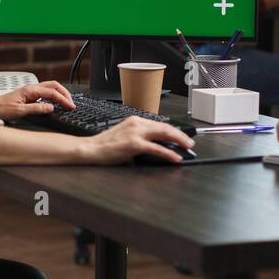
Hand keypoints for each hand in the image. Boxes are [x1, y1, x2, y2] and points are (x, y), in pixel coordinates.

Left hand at [0, 80, 74, 120]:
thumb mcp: (20, 112)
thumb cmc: (1, 109)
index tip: (71, 107)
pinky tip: (55, 103)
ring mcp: (30, 91)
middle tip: (71, 103)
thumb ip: (37, 109)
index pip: (52, 93)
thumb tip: (51, 108)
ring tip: (66, 103)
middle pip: (54, 85)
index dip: (63, 100)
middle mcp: (31, 88)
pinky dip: (53, 96)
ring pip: (50, 87)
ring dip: (60, 94)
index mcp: (30, 90)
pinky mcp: (28, 95)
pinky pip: (45, 92)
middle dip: (65, 93)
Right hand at [79, 115, 194, 164]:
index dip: (173, 130)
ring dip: (179, 141)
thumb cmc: (104, 146)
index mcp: (134, 121)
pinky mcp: (133, 144)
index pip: (159, 124)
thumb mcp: (124, 137)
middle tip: (190, 142)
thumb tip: (156, 149)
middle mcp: (136, 123)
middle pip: (165, 127)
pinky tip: (175, 157)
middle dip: (180, 135)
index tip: (181, 136)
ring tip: (187, 147)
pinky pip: (156, 148)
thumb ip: (140, 139)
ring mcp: (135, 133)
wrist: (89, 149)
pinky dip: (168, 153)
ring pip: (164, 134)